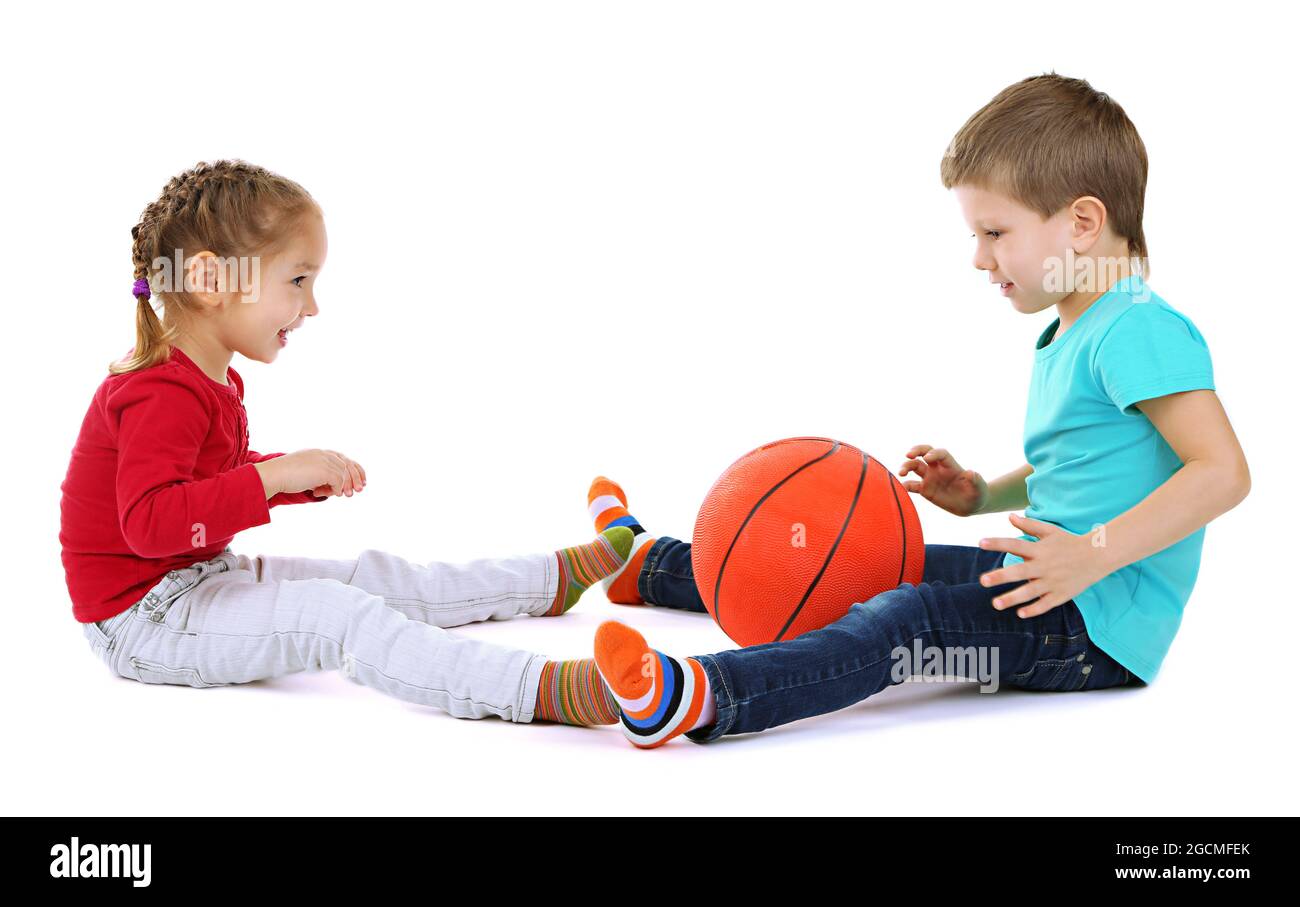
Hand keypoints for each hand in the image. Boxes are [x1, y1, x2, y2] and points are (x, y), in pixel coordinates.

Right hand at [265, 449, 366, 497]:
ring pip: (343, 476)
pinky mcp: (325, 470)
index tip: (362, 481)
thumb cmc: (285, 476)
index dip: (356, 470)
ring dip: (340, 488)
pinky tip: (318, 493)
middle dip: (355, 479)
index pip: (344, 459)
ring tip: (331, 494)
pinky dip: (333, 490)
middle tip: (358, 491)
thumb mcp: (306, 474)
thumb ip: (321, 477)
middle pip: (348, 465)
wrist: (273, 474)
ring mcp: (325, 460)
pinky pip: (338, 482)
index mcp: (320, 453)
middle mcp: (324, 454)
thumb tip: (336, 489)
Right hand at [898, 445, 988, 516]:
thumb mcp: (980, 488)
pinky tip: (901, 489)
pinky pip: (912, 485)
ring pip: (915, 466)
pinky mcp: (925, 489)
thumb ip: (976, 480)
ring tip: (900, 473)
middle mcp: (938, 468)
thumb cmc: (977, 494)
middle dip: (916, 451)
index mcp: (951, 465)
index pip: (940, 454)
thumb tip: (970, 473)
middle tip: (908, 455)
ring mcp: (930, 478)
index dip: (934, 454)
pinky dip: (905, 486)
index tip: (927, 458)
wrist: (970, 505)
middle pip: (924, 453)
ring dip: (906, 467)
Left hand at [976, 514, 1110, 617]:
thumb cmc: (1070, 542)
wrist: (1098, 556)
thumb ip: (1029, 526)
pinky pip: (1045, 604)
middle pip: (1020, 572)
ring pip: (1030, 592)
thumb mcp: (1050, 531)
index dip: (997, 543)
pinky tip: (1020, 614)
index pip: (1015, 545)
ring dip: (1012, 598)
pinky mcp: (1061, 594)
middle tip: (982, 581)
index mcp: (1039, 549)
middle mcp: (1044, 566)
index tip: (980, 542)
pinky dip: (1034, 609)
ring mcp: (1052, 582)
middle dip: (1000, 577)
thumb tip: (1010, 517)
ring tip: (995, 604)